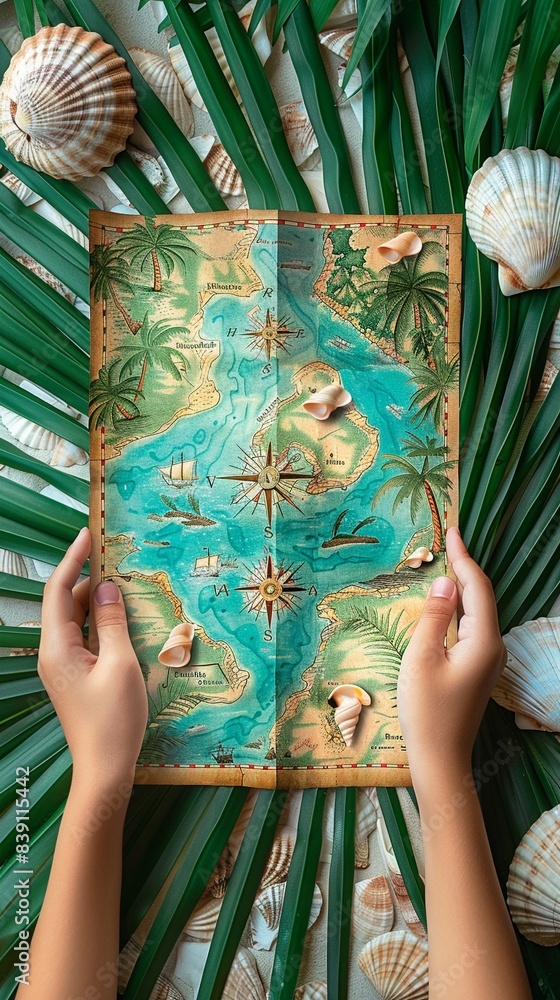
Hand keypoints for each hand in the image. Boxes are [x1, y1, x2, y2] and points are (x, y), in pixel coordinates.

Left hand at [38, 527, 147, 793]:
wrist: (105, 769)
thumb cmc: (114, 719)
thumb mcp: (121, 664)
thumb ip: (112, 622)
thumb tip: (106, 588)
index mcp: (57, 648)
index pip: (58, 591)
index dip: (73, 560)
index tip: (88, 535)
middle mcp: (53, 654)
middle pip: (66, 604)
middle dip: (89, 579)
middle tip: (117, 556)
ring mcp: (64, 666)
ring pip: (77, 621)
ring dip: (97, 602)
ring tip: (125, 583)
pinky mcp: (76, 676)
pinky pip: (85, 639)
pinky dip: (102, 623)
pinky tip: (124, 618)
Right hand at [398, 526, 505, 791]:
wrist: (440, 759)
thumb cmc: (426, 712)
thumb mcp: (421, 659)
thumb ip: (434, 618)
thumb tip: (444, 584)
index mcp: (482, 641)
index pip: (476, 588)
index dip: (463, 558)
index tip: (452, 532)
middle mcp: (493, 648)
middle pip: (481, 597)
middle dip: (464, 568)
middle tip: (447, 541)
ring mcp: (488, 661)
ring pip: (478, 613)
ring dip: (462, 588)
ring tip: (445, 563)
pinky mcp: (478, 670)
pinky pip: (472, 628)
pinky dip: (460, 609)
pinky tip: (446, 604)